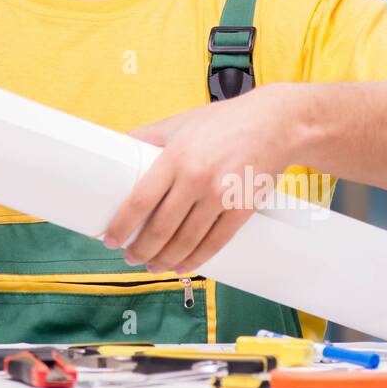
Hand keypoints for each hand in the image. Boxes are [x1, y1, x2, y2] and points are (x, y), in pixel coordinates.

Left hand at [102, 86, 301, 272]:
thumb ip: (150, 136)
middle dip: (141, 249)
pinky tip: (181, 265)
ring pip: (186, 241)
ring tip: (151, 265)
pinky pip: (215, 243)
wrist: (275, 124)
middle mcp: (197, 178)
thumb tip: (121, 147)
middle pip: (161, 228)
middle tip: (129, 257)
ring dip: (164, 259)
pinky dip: (195, 260)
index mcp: (176, 157)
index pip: (141, 200)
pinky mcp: (243, 210)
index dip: (122, 225)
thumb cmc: (224, 121)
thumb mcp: (182, 122)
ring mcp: (222, 197)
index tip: (111, 238)